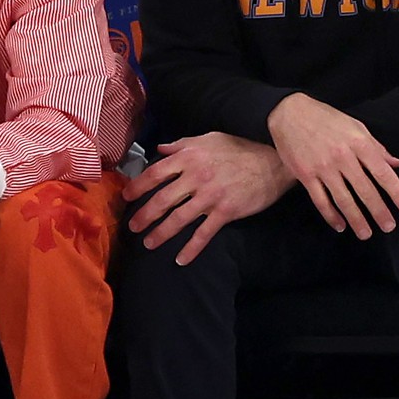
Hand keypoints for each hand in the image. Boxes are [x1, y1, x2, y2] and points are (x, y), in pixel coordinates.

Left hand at [124, 132, 294, 264]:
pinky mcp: (226, 212)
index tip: (126, 197)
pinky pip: (204, 233)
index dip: (138, 186)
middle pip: (163, 199)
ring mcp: (211, 196)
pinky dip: (191, 248)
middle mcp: (196, 177)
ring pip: (179, 218)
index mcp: (189, 158)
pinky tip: (181, 259)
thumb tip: (160, 148)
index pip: (156, 173)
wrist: (272, 161)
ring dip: (161, 233)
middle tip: (132, 227)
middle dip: (144, 215)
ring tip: (149, 243)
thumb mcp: (209, 138)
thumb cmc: (240, 147)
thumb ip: (182, 144)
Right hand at [267, 94, 398, 239]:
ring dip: (356, 219)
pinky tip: (340, 226)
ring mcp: (323, 167)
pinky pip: (320, 200)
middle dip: (379, 211)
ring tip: (366, 233)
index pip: (383, 172)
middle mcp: (342, 157)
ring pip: (343, 199)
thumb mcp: (355, 126)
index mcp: (358, 143)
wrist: (289, 113)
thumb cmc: (325, 118)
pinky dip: (331, 215)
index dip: (396, 191)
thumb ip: (376, 147)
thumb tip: (395, 163)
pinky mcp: (305, 175)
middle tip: (389, 227)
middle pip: (365, 190)